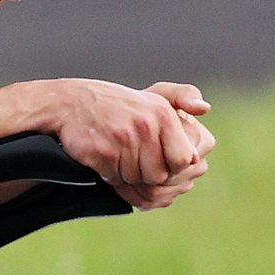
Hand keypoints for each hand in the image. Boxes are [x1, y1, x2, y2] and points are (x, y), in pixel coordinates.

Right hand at [48, 79, 211, 208]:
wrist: (71, 103)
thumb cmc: (118, 104)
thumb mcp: (154, 95)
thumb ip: (184, 97)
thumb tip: (203, 111)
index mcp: (163, 114)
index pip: (183, 160)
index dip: (172, 166)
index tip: (157, 157)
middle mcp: (145, 125)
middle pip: (159, 175)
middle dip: (147, 173)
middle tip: (134, 158)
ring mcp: (122, 140)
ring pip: (137, 179)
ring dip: (127, 174)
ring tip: (118, 156)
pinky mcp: (102, 153)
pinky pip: (115, 179)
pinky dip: (110, 175)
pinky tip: (104, 158)